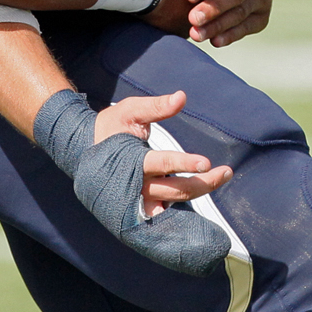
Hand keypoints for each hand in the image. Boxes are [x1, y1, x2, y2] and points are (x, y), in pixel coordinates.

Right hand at [34, 88, 230, 276]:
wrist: (84, 151)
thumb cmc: (110, 127)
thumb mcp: (130, 110)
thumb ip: (156, 106)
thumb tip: (181, 97)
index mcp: (132, 161)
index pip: (163, 164)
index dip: (185, 163)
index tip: (207, 163)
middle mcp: (136, 186)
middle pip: (176, 189)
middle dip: (204, 183)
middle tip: (227, 172)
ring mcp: (138, 200)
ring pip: (175, 201)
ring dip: (200, 192)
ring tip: (222, 177)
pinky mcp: (140, 207)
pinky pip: (166, 213)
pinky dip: (183, 213)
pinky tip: (204, 206)